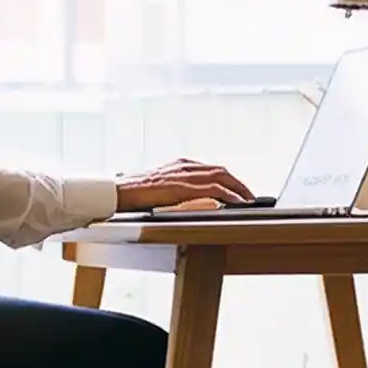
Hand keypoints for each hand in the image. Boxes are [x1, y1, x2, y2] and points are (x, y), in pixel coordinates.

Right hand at [114, 159, 254, 211]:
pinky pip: (214, 189)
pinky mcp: (183, 187)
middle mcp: (184, 166)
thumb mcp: (157, 186)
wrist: (117, 192)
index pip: (211, 169)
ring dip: (238, 188)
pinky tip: (236, 202)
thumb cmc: (132, 192)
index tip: (238, 188)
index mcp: (179, 164)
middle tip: (250, 195)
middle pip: (221, 170)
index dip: (228, 178)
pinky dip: (229, 195)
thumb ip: (173, 188)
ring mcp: (184, 175)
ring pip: (221, 177)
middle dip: (238, 183)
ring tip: (249, 199)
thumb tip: (183, 198)